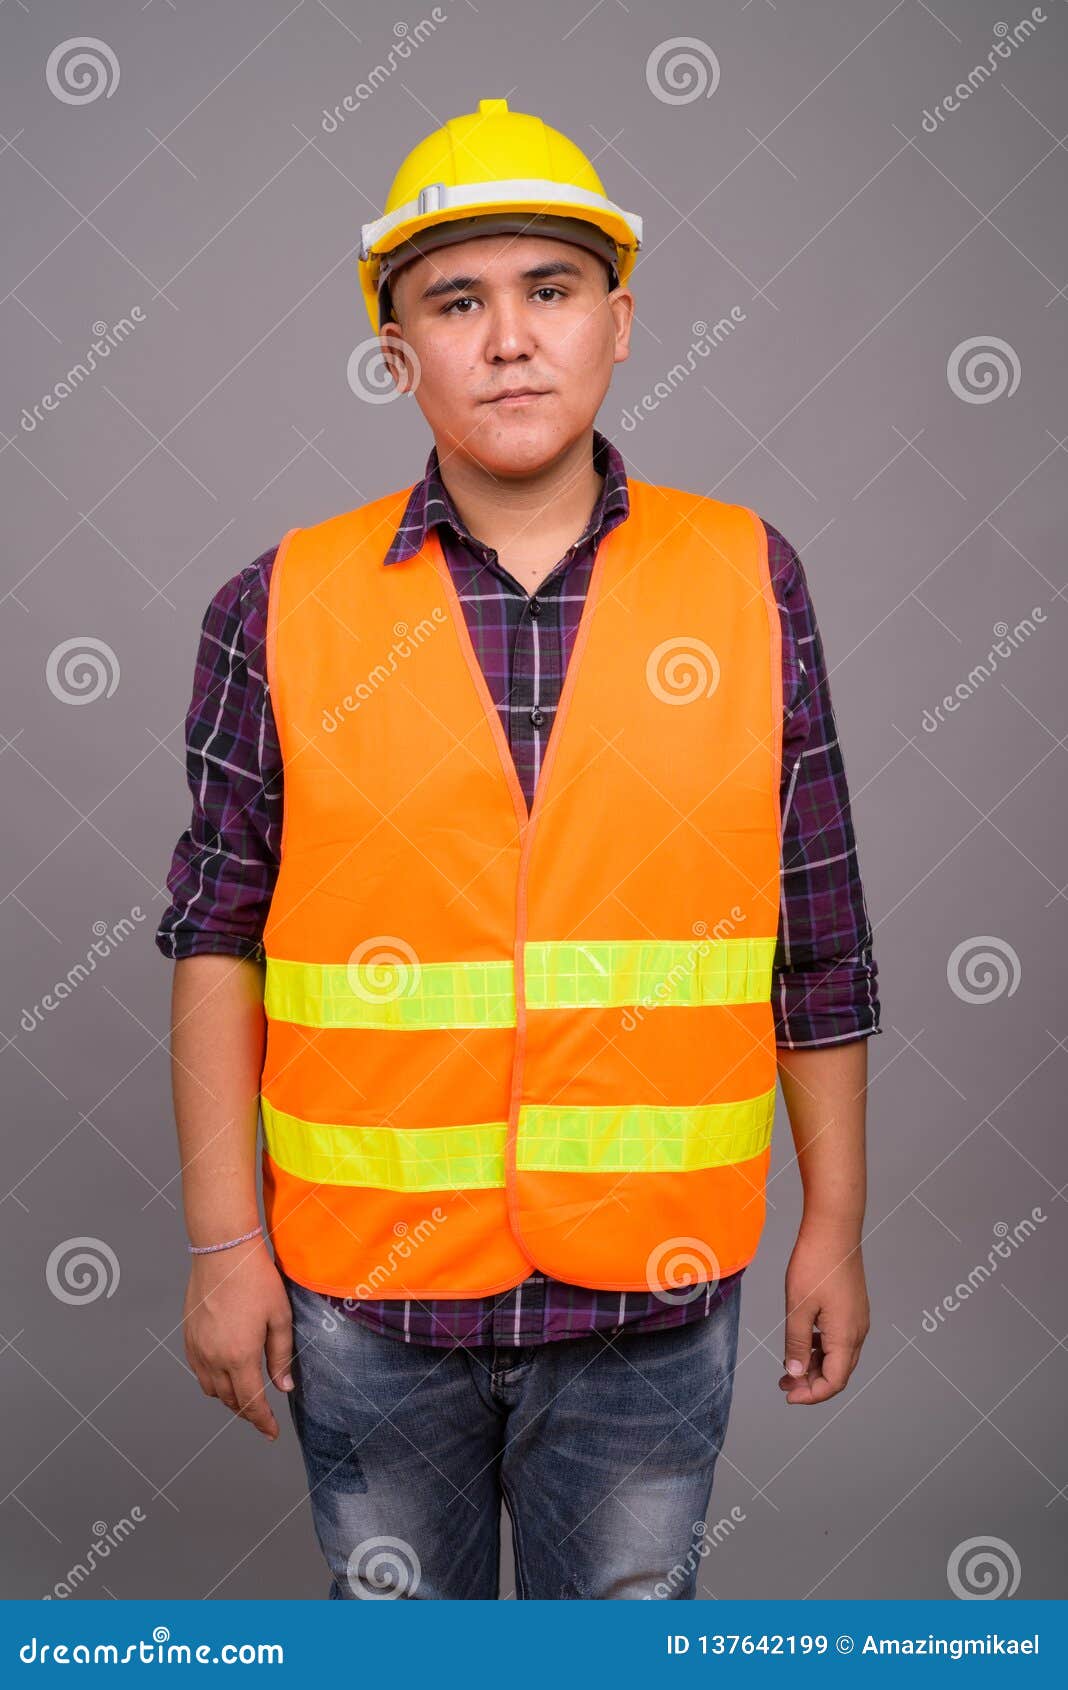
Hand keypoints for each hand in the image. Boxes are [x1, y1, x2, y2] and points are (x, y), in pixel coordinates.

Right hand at [183, 1239, 294, 1439]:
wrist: (223, 1252)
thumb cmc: (256, 1280)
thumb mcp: (279, 1317)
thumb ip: (281, 1356)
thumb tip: (284, 1387)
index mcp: (240, 1356)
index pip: (251, 1403)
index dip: (263, 1422)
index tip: (271, 1433)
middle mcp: (214, 1358)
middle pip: (230, 1400)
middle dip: (248, 1412)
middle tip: (263, 1415)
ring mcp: (198, 1349)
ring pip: (211, 1390)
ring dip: (229, 1398)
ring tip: (245, 1395)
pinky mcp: (188, 1337)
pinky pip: (198, 1372)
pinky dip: (212, 1382)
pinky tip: (225, 1374)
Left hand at [779, 1224, 868, 1404]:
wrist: (834, 1230)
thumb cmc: (816, 1264)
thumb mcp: (798, 1308)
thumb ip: (796, 1344)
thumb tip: (795, 1373)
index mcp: (846, 1336)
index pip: (834, 1382)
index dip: (811, 1395)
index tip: (788, 1395)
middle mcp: (857, 1331)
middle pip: (838, 1372)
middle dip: (811, 1383)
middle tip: (784, 1384)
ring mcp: (857, 1319)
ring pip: (838, 1356)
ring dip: (815, 1366)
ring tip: (788, 1367)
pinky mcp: (852, 1307)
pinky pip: (839, 1339)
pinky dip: (820, 1348)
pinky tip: (802, 1343)